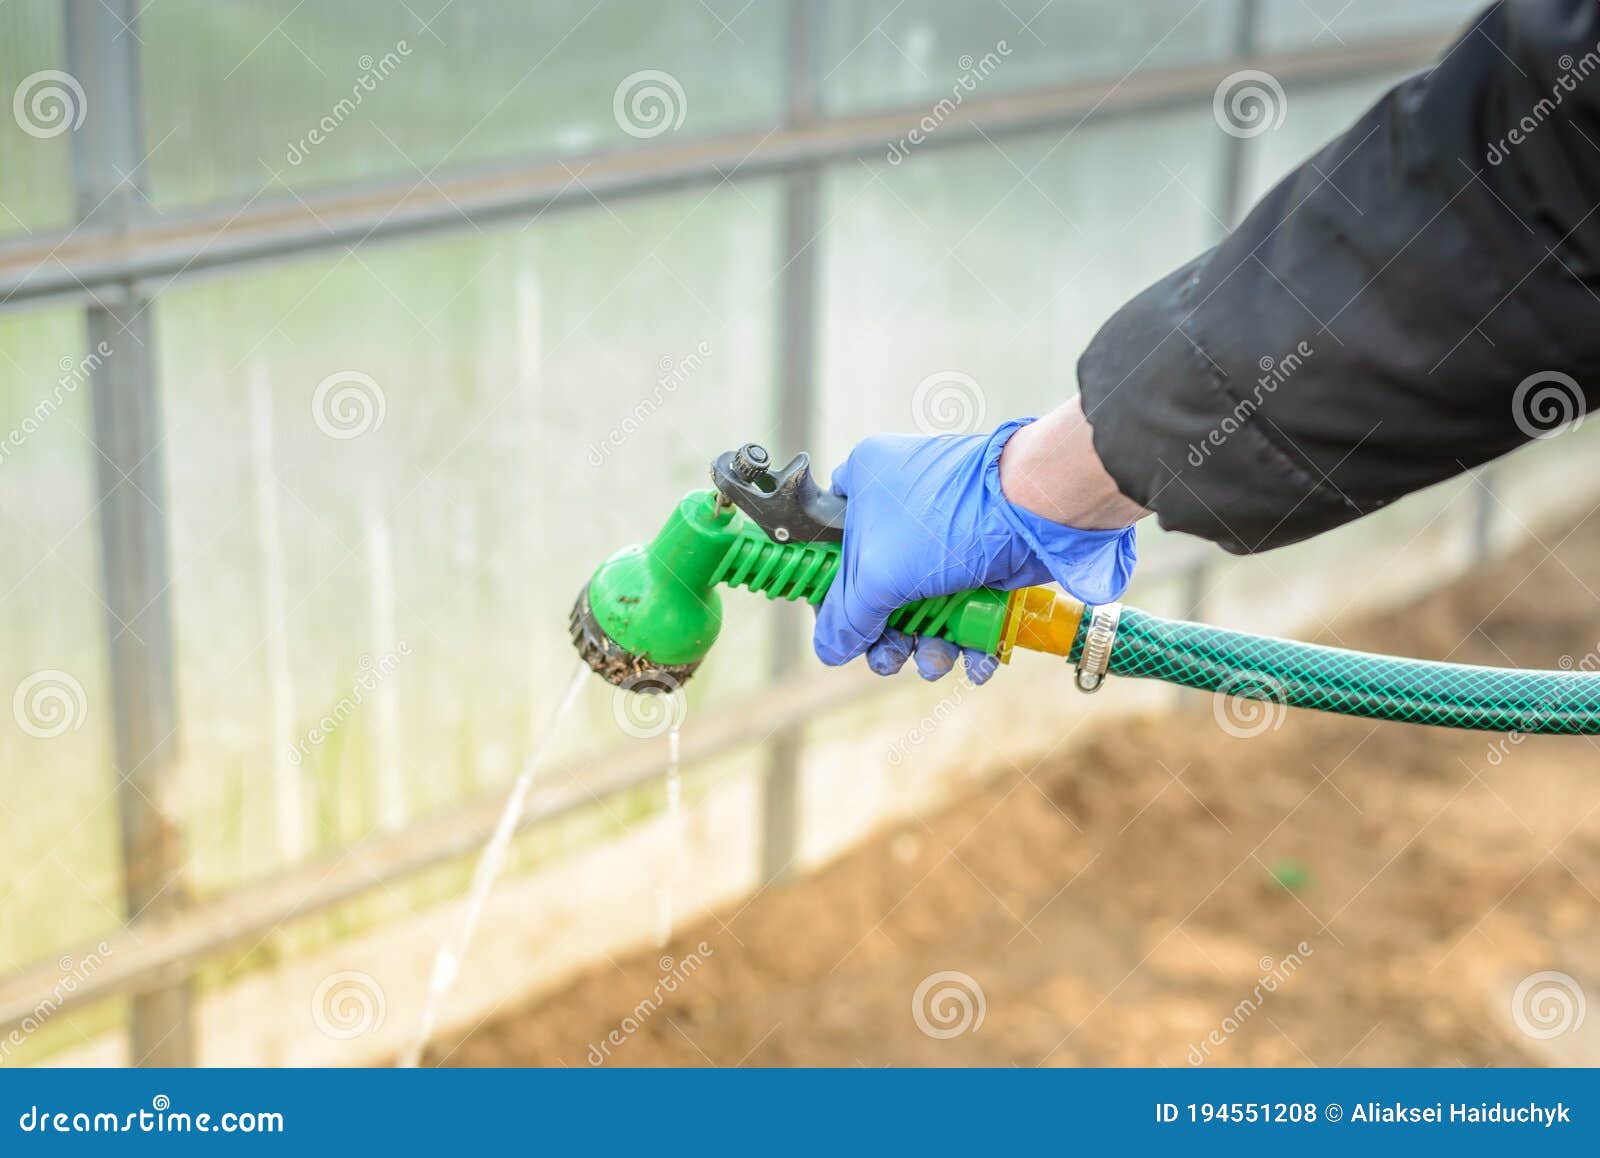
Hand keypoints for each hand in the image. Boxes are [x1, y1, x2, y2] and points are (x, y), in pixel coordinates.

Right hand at [813, 410, 1139, 682]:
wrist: (1038, 512)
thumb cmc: (949, 523)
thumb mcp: (880, 575)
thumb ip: (847, 617)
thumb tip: (829, 648)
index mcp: (866, 483)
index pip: (829, 540)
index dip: (830, 588)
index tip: (837, 624)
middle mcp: (902, 505)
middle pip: (877, 585)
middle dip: (886, 633)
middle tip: (890, 657)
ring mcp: (944, 534)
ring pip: (922, 604)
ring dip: (928, 645)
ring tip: (936, 662)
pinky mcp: (982, 559)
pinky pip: (963, 606)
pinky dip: (967, 639)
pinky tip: (975, 662)